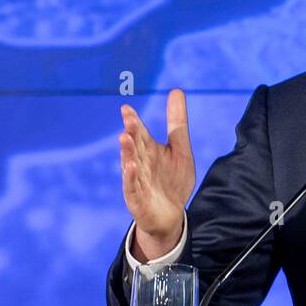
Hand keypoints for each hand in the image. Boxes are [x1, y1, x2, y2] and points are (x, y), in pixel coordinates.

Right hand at [119, 90, 195, 259]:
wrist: (171, 215)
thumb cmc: (173, 180)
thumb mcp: (180, 148)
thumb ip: (177, 122)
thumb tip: (177, 90)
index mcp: (149, 150)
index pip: (141, 133)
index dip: (134, 121)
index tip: (127, 108)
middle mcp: (141, 163)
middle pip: (136, 146)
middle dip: (132, 133)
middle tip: (129, 119)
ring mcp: (138, 181)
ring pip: (131, 164)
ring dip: (128, 152)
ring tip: (124, 138)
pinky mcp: (138, 199)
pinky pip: (133, 187)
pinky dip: (131, 177)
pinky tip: (132, 167)